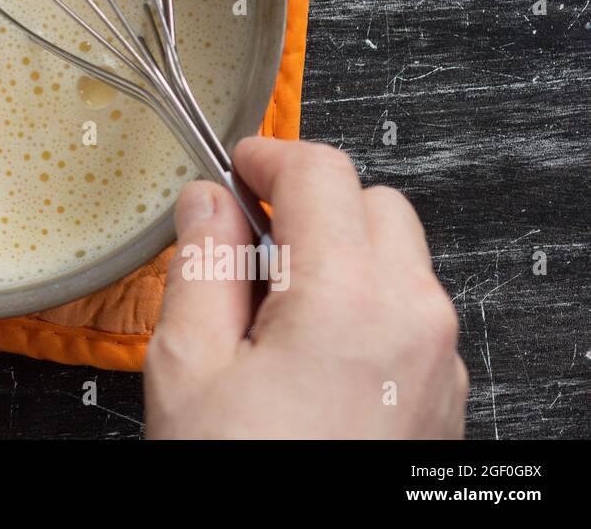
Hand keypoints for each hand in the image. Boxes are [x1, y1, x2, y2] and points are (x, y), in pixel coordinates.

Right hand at [145, 137, 467, 438]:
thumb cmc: (241, 476)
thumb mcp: (188, 367)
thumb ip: (199, 264)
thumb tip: (206, 202)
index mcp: (348, 299)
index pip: (322, 173)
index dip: (268, 155)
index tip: (236, 164)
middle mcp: (414, 321)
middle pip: (375, 203)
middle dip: (310, 202)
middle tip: (246, 236)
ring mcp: (438, 361)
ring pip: (399, 256)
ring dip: (339, 251)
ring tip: (271, 306)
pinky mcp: (443, 395)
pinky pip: (412, 311)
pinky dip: (365, 300)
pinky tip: (308, 349)